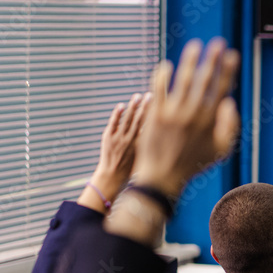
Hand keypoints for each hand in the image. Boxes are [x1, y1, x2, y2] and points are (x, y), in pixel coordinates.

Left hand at [80, 92, 150, 211]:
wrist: (112, 176)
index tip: (162, 104)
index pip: (151, 126)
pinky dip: (117, 114)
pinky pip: (113, 123)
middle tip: (150, 96)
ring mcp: (119, 138)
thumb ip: (152, 145)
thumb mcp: (146, 158)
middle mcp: (132, 140)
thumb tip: (163, 135)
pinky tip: (121, 106)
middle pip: (140, 120)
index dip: (156, 114)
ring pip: (127, 119)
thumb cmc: (130, 169)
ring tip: (137, 96)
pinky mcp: (108, 137)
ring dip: (133, 107)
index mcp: (143, 145)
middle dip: (146, 107)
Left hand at [131, 38, 240, 198]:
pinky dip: (163, 75)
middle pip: (204, 80)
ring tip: (195, 46)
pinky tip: (167, 65)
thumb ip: (230, 126)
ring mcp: (172, 113)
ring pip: (183, 80)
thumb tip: (229, 102)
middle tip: (217, 42)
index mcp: (210, 122)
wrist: (162, 176)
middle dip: (212, 59)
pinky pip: (159, 89)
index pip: (221, 89)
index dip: (227, 70)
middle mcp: (192, 115)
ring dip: (190, 61)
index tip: (231, 55)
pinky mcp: (155, 114)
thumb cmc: (193, 164)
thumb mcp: (221, 150)